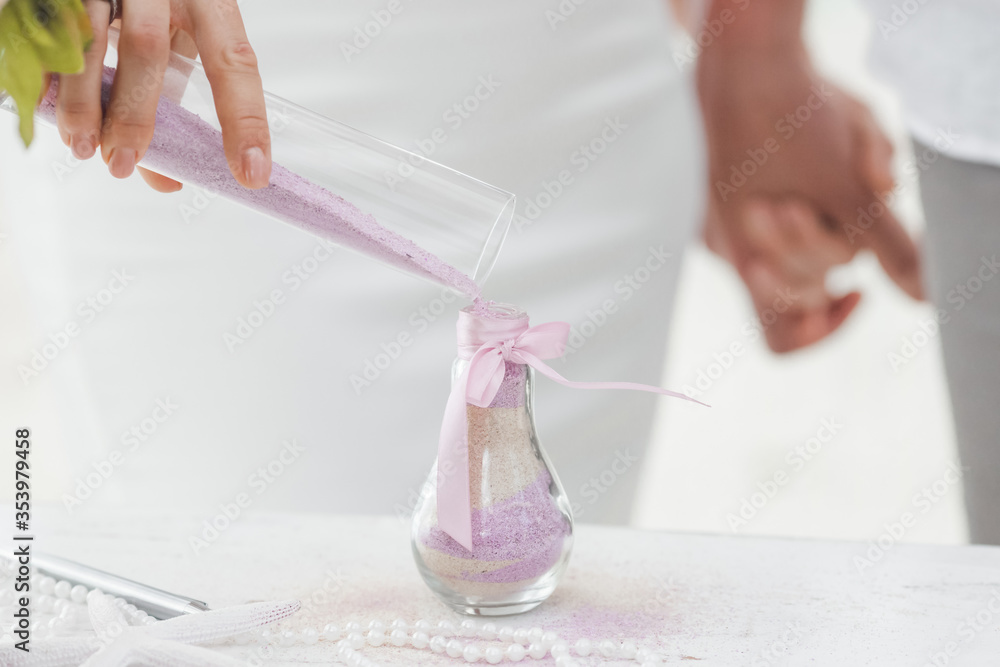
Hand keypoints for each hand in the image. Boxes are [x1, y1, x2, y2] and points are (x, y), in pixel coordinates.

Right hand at [53, 0, 269, 190]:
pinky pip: (47, 31)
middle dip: (135, 115)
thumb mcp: (177, 41)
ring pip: (88, 37)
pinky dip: (48, 75)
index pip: (232, 62)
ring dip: (83, 101)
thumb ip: (171, 105)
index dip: (244, 121)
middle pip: (147, 48)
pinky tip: (47, 108)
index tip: (251, 172)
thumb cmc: (156, 8)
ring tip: (83, 147)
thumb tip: (165, 178)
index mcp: (206, 0)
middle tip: (124, 164)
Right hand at [697, 27, 922, 351]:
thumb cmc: (789, 116)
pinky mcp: (725, 198)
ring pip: (791, 252)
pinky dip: (806, 202)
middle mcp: (730, 250)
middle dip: (834, 254)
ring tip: (828, 171)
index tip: (856, 290)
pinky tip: (813, 164)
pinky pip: (771, 223)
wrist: (743, 55)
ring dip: (825, 219)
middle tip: (835, 206)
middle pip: (799, 291)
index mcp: (747, 258)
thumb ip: (889, 245)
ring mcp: (722, 224)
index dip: (826, 328)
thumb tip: (923, 295)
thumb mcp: (850, 184)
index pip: (785, 337)